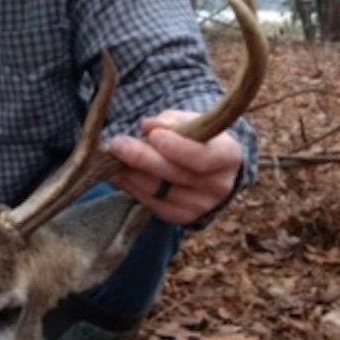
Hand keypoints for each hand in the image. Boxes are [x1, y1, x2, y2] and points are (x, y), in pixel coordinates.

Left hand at [106, 109, 241, 224]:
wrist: (208, 168)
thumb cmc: (197, 138)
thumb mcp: (189, 122)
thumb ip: (170, 122)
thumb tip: (148, 125)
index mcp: (228, 157)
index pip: (202, 157)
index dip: (175, 147)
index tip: (152, 135)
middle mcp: (218, 186)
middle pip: (174, 174)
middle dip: (141, 158)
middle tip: (117, 144)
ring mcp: (200, 206)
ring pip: (157, 190)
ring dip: (130, 174)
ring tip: (111, 157)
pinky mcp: (180, 217)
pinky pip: (150, 202)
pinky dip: (130, 187)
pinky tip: (117, 174)